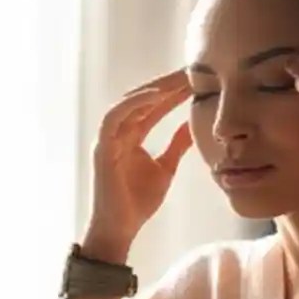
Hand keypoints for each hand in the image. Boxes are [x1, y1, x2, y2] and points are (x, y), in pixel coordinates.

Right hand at [85, 70, 192, 260]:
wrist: (120, 229)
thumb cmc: (137, 203)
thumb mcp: (166, 167)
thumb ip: (176, 146)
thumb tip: (193, 126)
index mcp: (131, 135)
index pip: (153, 105)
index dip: (173, 91)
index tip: (196, 78)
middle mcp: (118, 132)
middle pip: (142, 99)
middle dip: (166, 84)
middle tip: (191, 69)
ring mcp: (108, 138)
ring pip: (129, 103)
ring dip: (154, 89)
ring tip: (178, 79)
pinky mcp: (102, 148)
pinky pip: (114, 118)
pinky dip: (134, 105)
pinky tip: (156, 96)